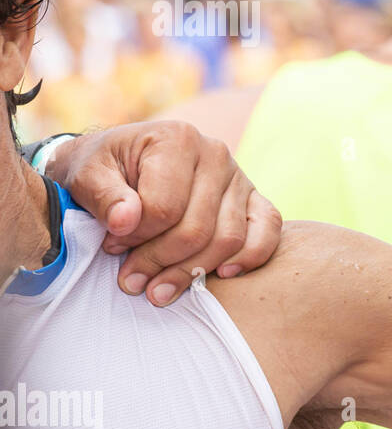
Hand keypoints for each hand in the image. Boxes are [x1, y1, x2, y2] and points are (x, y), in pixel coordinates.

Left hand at [44, 121, 282, 306]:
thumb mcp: (86, 174)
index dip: (136, 238)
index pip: (165, 207)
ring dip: (193, 273)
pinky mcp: (254, 198)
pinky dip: (251, 256)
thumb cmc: (104, 169)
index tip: (111, 246)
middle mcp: (215, 154)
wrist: (122, 161)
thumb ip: (103, 196)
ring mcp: (239, 177)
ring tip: (158, 290)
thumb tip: (126, 221)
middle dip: (161, 262)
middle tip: (131, 281)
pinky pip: (268, 229)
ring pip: (229, 239)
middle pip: (198, 228)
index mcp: (177, 139)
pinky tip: (222, 275)